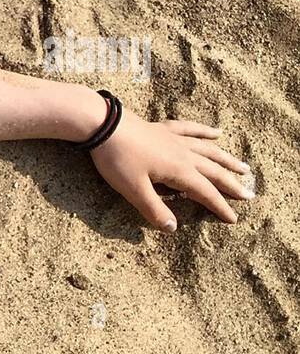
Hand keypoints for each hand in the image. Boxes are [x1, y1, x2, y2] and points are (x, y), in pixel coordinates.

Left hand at [89, 116, 252, 231]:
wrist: (104, 125)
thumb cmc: (117, 159)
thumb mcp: (133, 190)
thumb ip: (154, 210)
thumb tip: (173, 228)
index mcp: (179, 171)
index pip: (205, 193)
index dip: (220, 206)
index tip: (234, 219)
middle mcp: (184, 154)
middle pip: (213, 171)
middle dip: (231, 185)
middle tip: (249, 195)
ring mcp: (175, 139)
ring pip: (208, 150)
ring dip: (226, 160)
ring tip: (243, 167)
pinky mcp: (164, 129)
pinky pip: (191, 130)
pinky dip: (205, 132)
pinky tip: (216, 132)